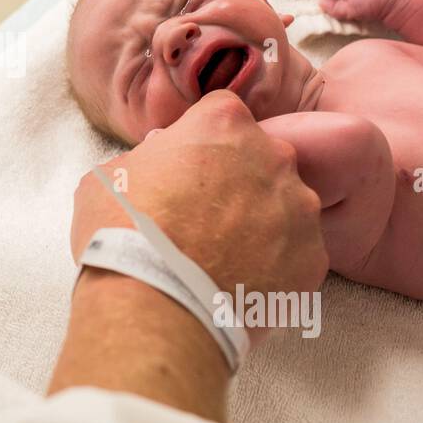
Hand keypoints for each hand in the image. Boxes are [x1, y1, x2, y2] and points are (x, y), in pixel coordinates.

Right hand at [70, 90, 327, 333]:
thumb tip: (159, 160)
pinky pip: (297, 253)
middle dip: (238, 181)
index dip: (202, 143)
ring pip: (284, 206)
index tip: (186, 170)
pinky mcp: (312, 257)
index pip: (222, 115)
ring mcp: (299, 208)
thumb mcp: (110, 175)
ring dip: (260, 223)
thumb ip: (147, 157)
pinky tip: (240, 281)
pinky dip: (275, 265)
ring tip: (222, 256)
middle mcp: (273, 156)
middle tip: (203, 217)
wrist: (156, 306)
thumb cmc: (123, 235)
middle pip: (261, 158)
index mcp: (224, 124)